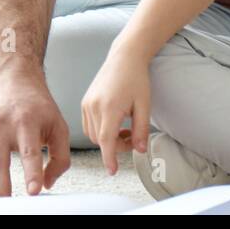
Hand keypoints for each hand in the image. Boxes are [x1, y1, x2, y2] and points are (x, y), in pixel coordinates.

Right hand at [0, 68, 70, 197]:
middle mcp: (5, 127)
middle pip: (0, 162)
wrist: (12, 76)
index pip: (30, 151)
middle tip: (7, 207)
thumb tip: (47, 184)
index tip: (34, 191)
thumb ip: (60, 156)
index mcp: (28, 122)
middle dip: (2, 187)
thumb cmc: (37, 103)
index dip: (32, 172)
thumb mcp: (58, 124)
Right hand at [81, 50, 150, 174]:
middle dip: (116, 146)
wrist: (124, 57)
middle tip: (133, 139)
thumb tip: (140, 150)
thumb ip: (142, 130)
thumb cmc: (136, 79)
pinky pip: (89, 125)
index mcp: (109, 107)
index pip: (106, 140)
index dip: (109, 158)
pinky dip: (101, 131)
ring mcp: (87, 104)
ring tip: (125, 129)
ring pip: (93, 135)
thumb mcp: (144, 105)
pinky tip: (115, 122)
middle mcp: (94, 106)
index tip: (112, 171)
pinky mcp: (85, 102)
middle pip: (101, 140)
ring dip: (108, 139)